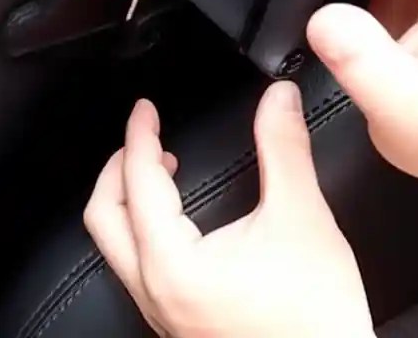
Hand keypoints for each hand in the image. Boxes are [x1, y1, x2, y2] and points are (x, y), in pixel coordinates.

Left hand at [84, 86, 372, 337]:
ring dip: (128, 202)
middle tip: (143, 138)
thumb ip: (285, 151)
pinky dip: (142, 232)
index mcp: (173, 263)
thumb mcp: (302, 219)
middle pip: (103, 218)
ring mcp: (161, 313)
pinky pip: (135, 270)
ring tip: (160, 173)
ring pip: (114, 248)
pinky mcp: (176, 324)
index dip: (140, 137)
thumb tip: (278, 100)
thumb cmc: (315, 319)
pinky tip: (176, 222)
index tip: (145, 111)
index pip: (138, 182)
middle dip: (118, 169)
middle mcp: (155, 291)